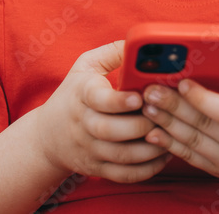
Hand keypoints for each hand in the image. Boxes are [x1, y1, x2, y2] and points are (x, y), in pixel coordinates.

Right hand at [37, 40, 170, 182]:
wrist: (47, 136)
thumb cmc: (73, 94)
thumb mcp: (85, 66)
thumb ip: (113, 52)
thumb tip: (140, 44)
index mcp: (82, 95)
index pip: (98, 99)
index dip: (120, 100)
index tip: (140, 96)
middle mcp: (84, 124)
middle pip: (111, 130)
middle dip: (142, 124)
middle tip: (164, 115)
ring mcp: (90, 149)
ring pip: (122, 155)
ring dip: (150, 149)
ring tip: (170, 135)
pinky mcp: (98, 168)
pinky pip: (125, 174)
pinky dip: (147, 169)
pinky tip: (163, 155)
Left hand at [140, 12, 218, 184]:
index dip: (201, 98)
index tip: (182, 81)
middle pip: (202, 124)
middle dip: (173, 106)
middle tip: (150, 89)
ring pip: (190, 141)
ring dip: (165, 123)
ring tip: (145, 104)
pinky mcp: (215, 169)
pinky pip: (188, 156)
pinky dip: (168, 144)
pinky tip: (151, 130)